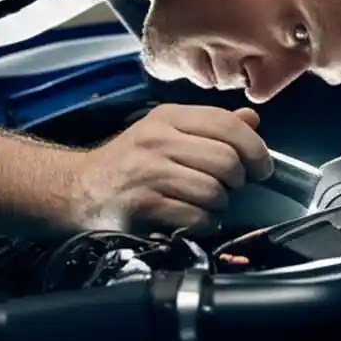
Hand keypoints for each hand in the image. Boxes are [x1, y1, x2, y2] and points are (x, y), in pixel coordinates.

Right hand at [72, 104, 272, 231]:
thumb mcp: (165, 132)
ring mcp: (150, 173)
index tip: (261, 167)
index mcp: (168, 117)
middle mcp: (158, 140)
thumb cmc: (129, 162)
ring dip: (219, 204)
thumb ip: (210, 126)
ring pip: (214, 191)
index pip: (227, 124)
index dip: (255, 148)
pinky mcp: (144, 205)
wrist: (79, 189)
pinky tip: (192, 218)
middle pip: (227, 160)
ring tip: (206, 203)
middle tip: (231, 187)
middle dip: (238, 180)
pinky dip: (203, 222)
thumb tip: (252, 119)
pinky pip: (196, 217)